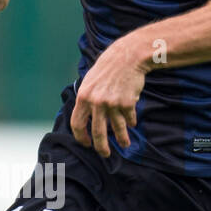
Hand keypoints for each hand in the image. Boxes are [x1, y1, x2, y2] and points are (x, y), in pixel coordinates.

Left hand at [70, 35, 148, 156]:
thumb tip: (84, 119)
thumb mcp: (89, 81)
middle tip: (105, 154)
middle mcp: (96, 102)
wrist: (128, 56)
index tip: (87, 143)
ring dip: (122, 139)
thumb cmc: (108, 68)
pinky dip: (131, 122)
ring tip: (125, 144)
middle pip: (97, 133)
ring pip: (117, 129)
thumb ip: (86, 99)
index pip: (77, 124)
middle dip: (101, 147)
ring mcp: (112, 103)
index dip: (81, 137)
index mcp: (83, 97)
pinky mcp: (127, 103)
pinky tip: (132, 124)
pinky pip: (129, 119)